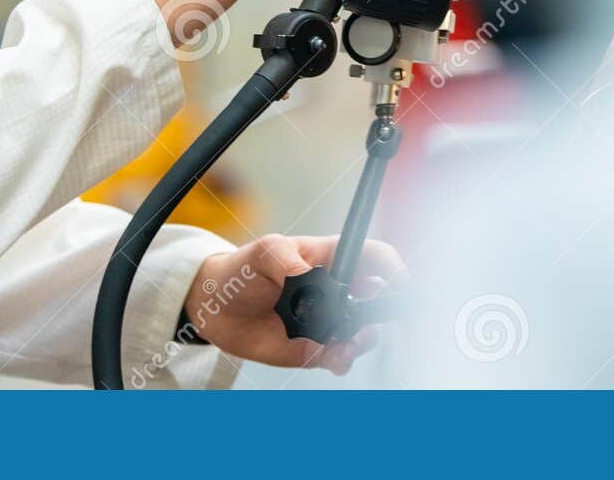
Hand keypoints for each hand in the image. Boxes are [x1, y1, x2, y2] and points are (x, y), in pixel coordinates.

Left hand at [186, 234, 406, 374]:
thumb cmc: (242, 269)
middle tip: (371, 321)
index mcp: (331, 257)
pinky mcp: (314, 348)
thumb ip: (292, 265)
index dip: (395, 269)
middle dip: (386, 312)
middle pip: (379, 298)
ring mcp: (327, 321)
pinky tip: (334, 357)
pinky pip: (339, 356)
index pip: (376, 258)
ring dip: (362, 340)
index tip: (400, 287)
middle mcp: (336, 290)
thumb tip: (316, 287)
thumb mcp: (265, 253)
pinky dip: (342, 359)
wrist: (214, 307)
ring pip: (363, 333)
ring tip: (345, 344)